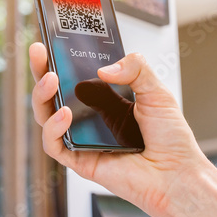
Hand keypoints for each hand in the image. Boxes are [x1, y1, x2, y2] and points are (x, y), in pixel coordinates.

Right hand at [29, 42, 212, 216]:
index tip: (51, 41)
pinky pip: (54, 145)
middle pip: (53, 94)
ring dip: (42, 96)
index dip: (60, 59)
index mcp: (106, 100)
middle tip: (38, 52)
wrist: (178, 175)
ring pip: (46, 117)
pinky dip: (53, 128)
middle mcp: (90, 119)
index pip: (75, 76)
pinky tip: (65, 114)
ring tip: (51, 80)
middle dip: (41, 71)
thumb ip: (135, 69)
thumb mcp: (157, 91)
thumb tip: (103, 69)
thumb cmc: (171, 139)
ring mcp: (82, 140)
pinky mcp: (80, 161)